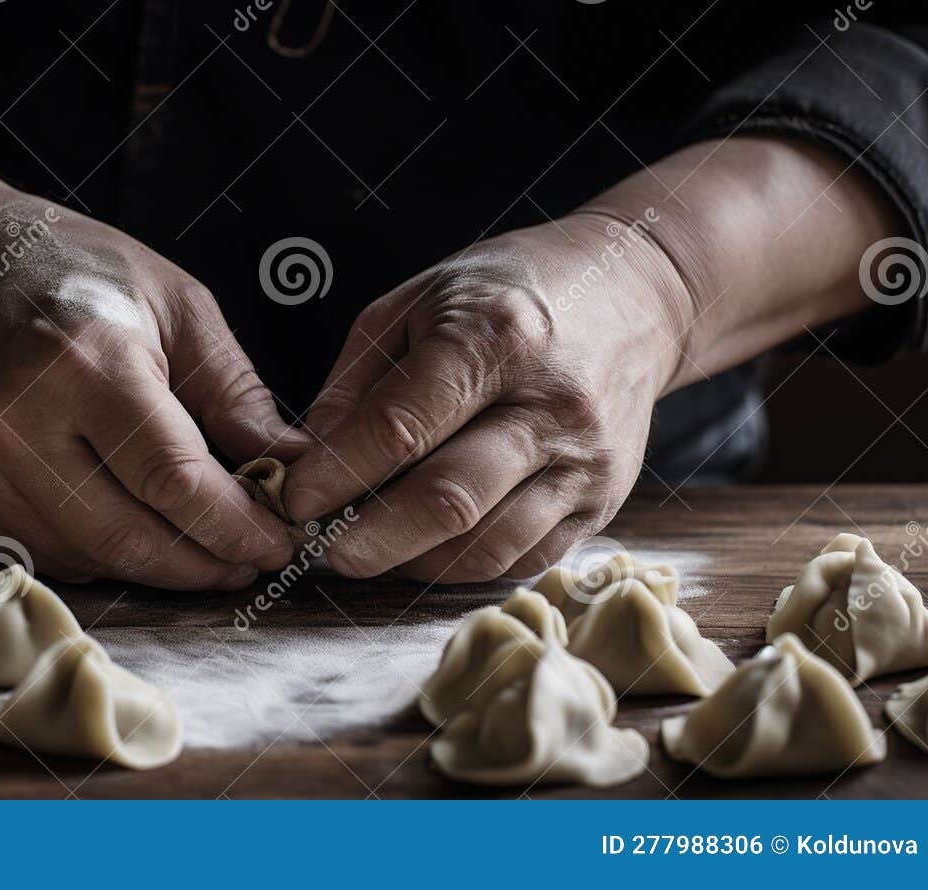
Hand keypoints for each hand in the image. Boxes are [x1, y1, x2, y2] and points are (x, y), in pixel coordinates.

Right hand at [0, 190, 309, 588]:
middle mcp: (17, 422)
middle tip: (251, 561)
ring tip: (203, 546)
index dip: (235, 525)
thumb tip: (290, 467)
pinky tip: (136, 528)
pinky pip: (50, 555)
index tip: (279, 542)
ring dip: (159, 567)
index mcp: (82, 361)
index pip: (172, 479)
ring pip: (91, 559)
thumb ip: (234, 393)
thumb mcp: (175, 304)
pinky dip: (104, 556)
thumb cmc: (72, 272)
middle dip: (205, 563)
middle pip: (130, 537)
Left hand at [283, 214, 691, 580]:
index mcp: (495, 337)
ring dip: (412, 560)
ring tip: (369, 548)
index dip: (336, 473)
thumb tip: (307, 461)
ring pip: (485, 544)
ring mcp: (584, 460)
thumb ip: (356, 383)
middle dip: (370, 537)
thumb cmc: (505, 295)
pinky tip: (425, 548)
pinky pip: (522, 559)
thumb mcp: (415, 304)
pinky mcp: (603, 501)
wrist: (632, 294)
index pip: (400, 428)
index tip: (294, 498)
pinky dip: (461, 566)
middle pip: (448, 500)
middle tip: (324, 549)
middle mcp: (551, 404)